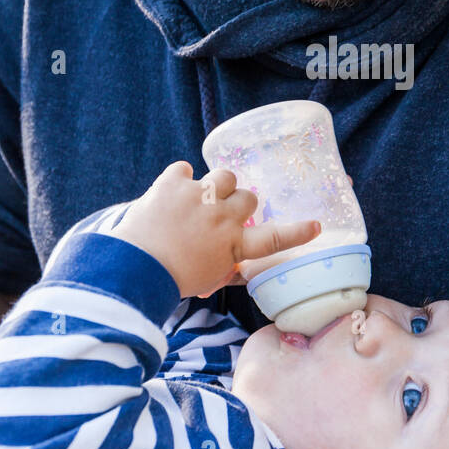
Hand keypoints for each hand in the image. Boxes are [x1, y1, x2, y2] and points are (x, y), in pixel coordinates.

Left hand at [111, 161, 320, 298]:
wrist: (133, 268)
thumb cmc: (171, 279)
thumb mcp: (207, 279)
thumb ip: (227, 271)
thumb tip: (242, 273)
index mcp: (234, 247)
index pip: (274, 239)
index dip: (298, 231)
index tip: (316, 225)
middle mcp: (222, 218)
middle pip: (249, 197)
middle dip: (238, 202)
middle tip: (221, 213)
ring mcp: (199, 196)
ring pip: (225, 175)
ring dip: (216, 184)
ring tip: (199, 197)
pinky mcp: (174, 183)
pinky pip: (184, 168)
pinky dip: (178, 178)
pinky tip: (170, 192)